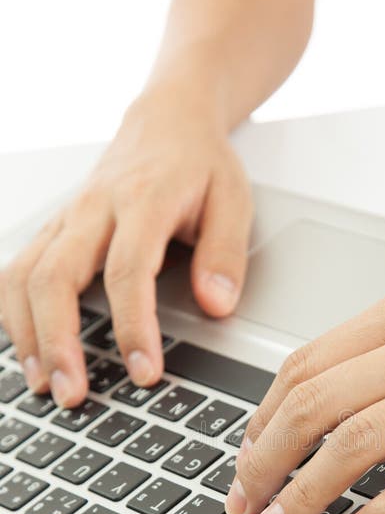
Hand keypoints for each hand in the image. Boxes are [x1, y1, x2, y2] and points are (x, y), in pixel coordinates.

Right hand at [0, 75, 251, 406]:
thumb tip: (215, 306)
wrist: (166, 119)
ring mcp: (67, 219)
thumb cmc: (200, 163)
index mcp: (143, 200)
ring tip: (44, 384)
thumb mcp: (233, 200)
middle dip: (58, 341)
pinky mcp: (55, 229)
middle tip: (72, 394)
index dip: (134, 326)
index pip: (128, 271)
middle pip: (55, 276)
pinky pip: (18, 270)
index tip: (145, 372)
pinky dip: (13, 313)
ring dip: (27, 334)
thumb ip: (225, 254)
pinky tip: (27, 350)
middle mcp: (94, 208)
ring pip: (24, 275)